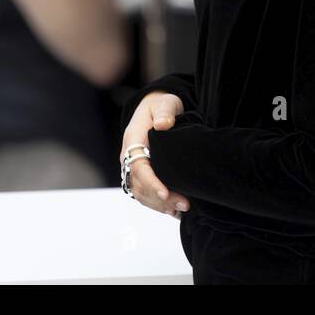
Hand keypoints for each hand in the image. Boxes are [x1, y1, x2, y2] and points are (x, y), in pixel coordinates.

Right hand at [121, 90, 190, 218]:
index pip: (138, 167)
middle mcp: (129, 156)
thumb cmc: (161, 106)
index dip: (151, 182)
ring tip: (182, 209)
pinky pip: (144, 194)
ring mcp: (134, 166)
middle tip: (184, 204)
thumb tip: (163, 124)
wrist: (157, 108)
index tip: (166, 193)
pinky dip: (157, 204)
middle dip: (160, 198)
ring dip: (160, 205)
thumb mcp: (165, 104)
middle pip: (140, 184)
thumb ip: (165, 113)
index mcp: (133, 140)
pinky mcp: (141, 173)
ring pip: (141, 193)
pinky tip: (173, 210)